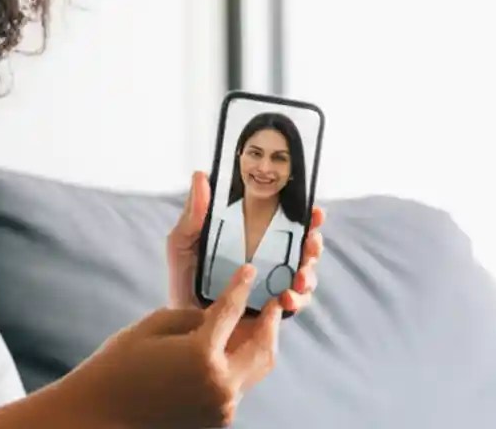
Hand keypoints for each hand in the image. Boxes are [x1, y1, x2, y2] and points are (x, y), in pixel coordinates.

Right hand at [63, 265, 281, 427]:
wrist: (103, 411)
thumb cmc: (121, 363)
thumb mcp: (154, 326)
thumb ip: (193, 318)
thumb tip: (216, 317)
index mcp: (202, 354)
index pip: (231, 311)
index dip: (241, 287)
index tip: (250, 271)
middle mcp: (220, 384)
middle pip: (263, 347)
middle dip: (272, 321)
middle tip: (275, 301)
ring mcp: (222, 406)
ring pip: (256, 370)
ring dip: (259, 346)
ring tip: (260, 325)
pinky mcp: (218, 419)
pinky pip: (239, 387)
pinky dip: (239, 366)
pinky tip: (231, 352)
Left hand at [167, 171, 325, 313]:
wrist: (181, 321)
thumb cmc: (184, 277)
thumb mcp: (184, 242)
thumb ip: (194, 213)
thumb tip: (201, 175)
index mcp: (253, 238)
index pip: (285, 222)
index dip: (305, 214)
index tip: (314, 209)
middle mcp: (269, 259)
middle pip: (303, 247)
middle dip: (314, 244)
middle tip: (311, 242)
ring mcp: (273, 285)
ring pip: (305, 275)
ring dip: (309, 274)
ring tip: (299, 277)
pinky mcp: (272, 311)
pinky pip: (293, 304)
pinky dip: (296, 300)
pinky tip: (285, 299)